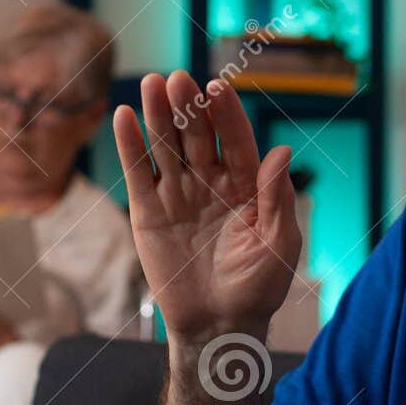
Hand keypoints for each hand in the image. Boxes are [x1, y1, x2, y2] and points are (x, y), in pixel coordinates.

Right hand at [113, 74, 301, 347]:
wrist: (219, 326)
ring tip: (151, 83)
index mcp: (247, 186)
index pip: (236, 141)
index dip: (227, 116)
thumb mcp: (279, 244)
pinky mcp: (149, 211)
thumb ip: (278, 198)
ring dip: (158, 115)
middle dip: (189, 107)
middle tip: (178, 79)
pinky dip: (129, 145)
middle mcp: (211, 182)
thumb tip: (282, 150)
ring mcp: (179, 194)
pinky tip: (123, 116)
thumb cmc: (257, 288)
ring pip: (166, 146)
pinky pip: (138, 172)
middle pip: (198, 135)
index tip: (218, 88)